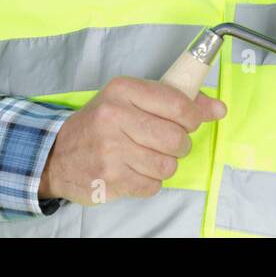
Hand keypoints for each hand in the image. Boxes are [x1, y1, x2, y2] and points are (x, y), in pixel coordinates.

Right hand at [38, 76, 225, 205]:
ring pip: (167, 165)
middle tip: (166, 142)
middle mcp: (115, 117)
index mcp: (123, 90)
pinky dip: (149, 181)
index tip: (191, 121)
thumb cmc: (100, 123)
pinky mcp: (110, 179)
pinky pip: (153, 185)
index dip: (194, 116)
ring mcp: (111, 150)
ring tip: (147, 157)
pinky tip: (134, 170)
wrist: (56, 155)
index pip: (178, 104)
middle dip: (179, 144)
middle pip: (176, 138)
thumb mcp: (131, 99)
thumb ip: (176, 100)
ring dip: (164, 165)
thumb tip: (219, 108)